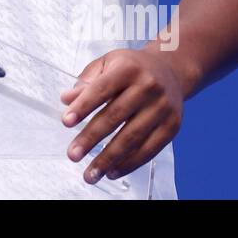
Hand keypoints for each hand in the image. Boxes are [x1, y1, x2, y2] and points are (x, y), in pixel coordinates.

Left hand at [59, 45, 184, 184]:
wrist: (171, 70)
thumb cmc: (133, 68)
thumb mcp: (108, 64)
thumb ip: (87, 81)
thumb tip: (67, 99)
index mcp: (128, 69)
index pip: (102, 89)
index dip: (83, 106)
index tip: (66, 122)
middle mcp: (148, 87)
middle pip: (115, 116)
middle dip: (91, 137)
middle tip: (73, 154)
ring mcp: (162, 108)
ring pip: (132, 137)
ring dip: (108, 158)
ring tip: (90, 173)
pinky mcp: (172, 126)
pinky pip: (149, 150)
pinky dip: (129, 163)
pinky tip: (112, 171)